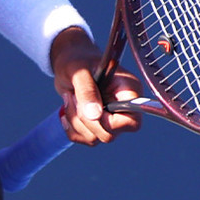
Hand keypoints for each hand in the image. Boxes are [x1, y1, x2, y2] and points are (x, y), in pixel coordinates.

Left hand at [50, 26, 142, 145]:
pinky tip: (67, 111)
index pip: (132, 122)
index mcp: (128, 91)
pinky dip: (71, 128)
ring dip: (76, 121)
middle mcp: (124, 107)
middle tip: (73, 97)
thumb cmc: (76, 60)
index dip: (111, 123)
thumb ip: (87, 90)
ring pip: (96, 138)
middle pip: (110, 134)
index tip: (91, 109)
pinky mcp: (98, 124)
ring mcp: (111, 118)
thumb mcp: (78, 70)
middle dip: (85, 120)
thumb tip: (95, 116)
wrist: (67, 62)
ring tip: (69, 98)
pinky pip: (86, 139)